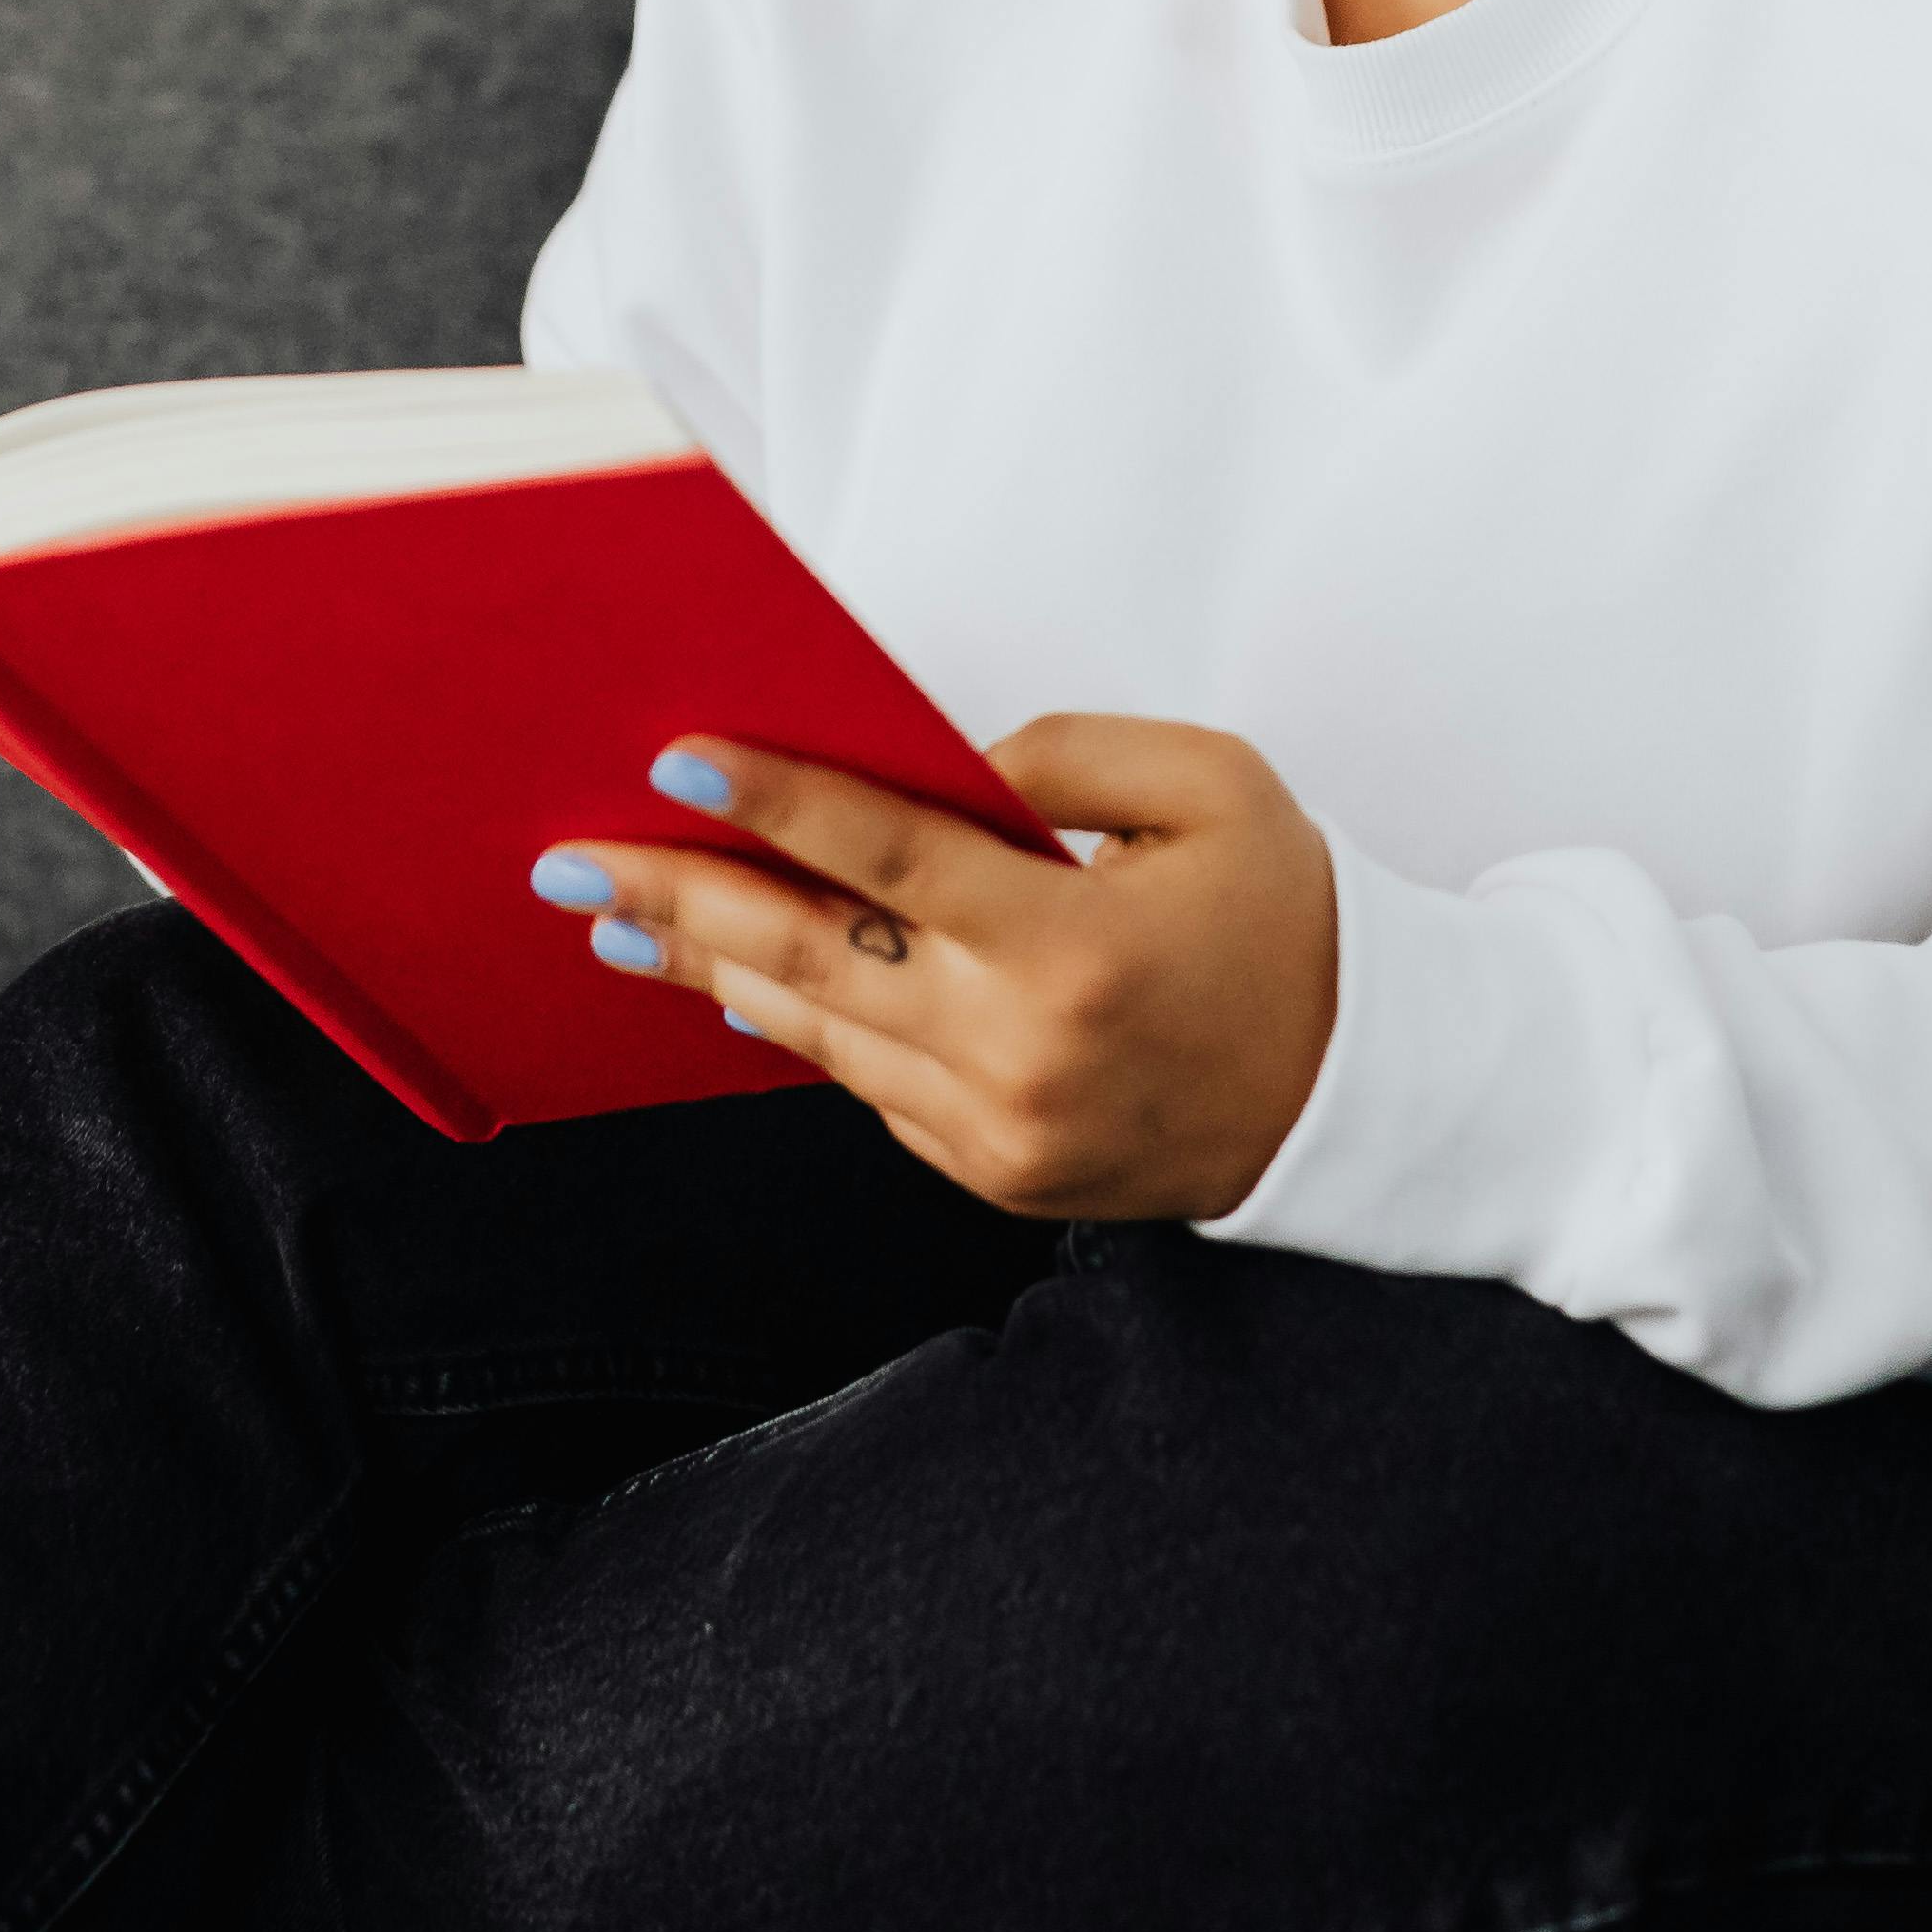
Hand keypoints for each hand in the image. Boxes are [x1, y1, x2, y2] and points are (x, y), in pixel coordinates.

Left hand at [535, 715, 1337, 1219]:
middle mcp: (1021, 1051)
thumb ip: (1063, 755)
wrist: (1359, 1091)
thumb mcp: (1212, 788)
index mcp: (1075, 946)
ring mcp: (999, 1130)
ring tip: (617, 922)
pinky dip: (804, 1028)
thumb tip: (932, 764)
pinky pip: (872, 1087)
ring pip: (822, 1035)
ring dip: (713, 971)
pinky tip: (740, 982)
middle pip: (814, 958)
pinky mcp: (993, 1176)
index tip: (674, 759)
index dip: (775, 803)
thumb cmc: (1287, 917)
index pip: (890, 858)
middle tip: (573, 862)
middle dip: (681, 902)